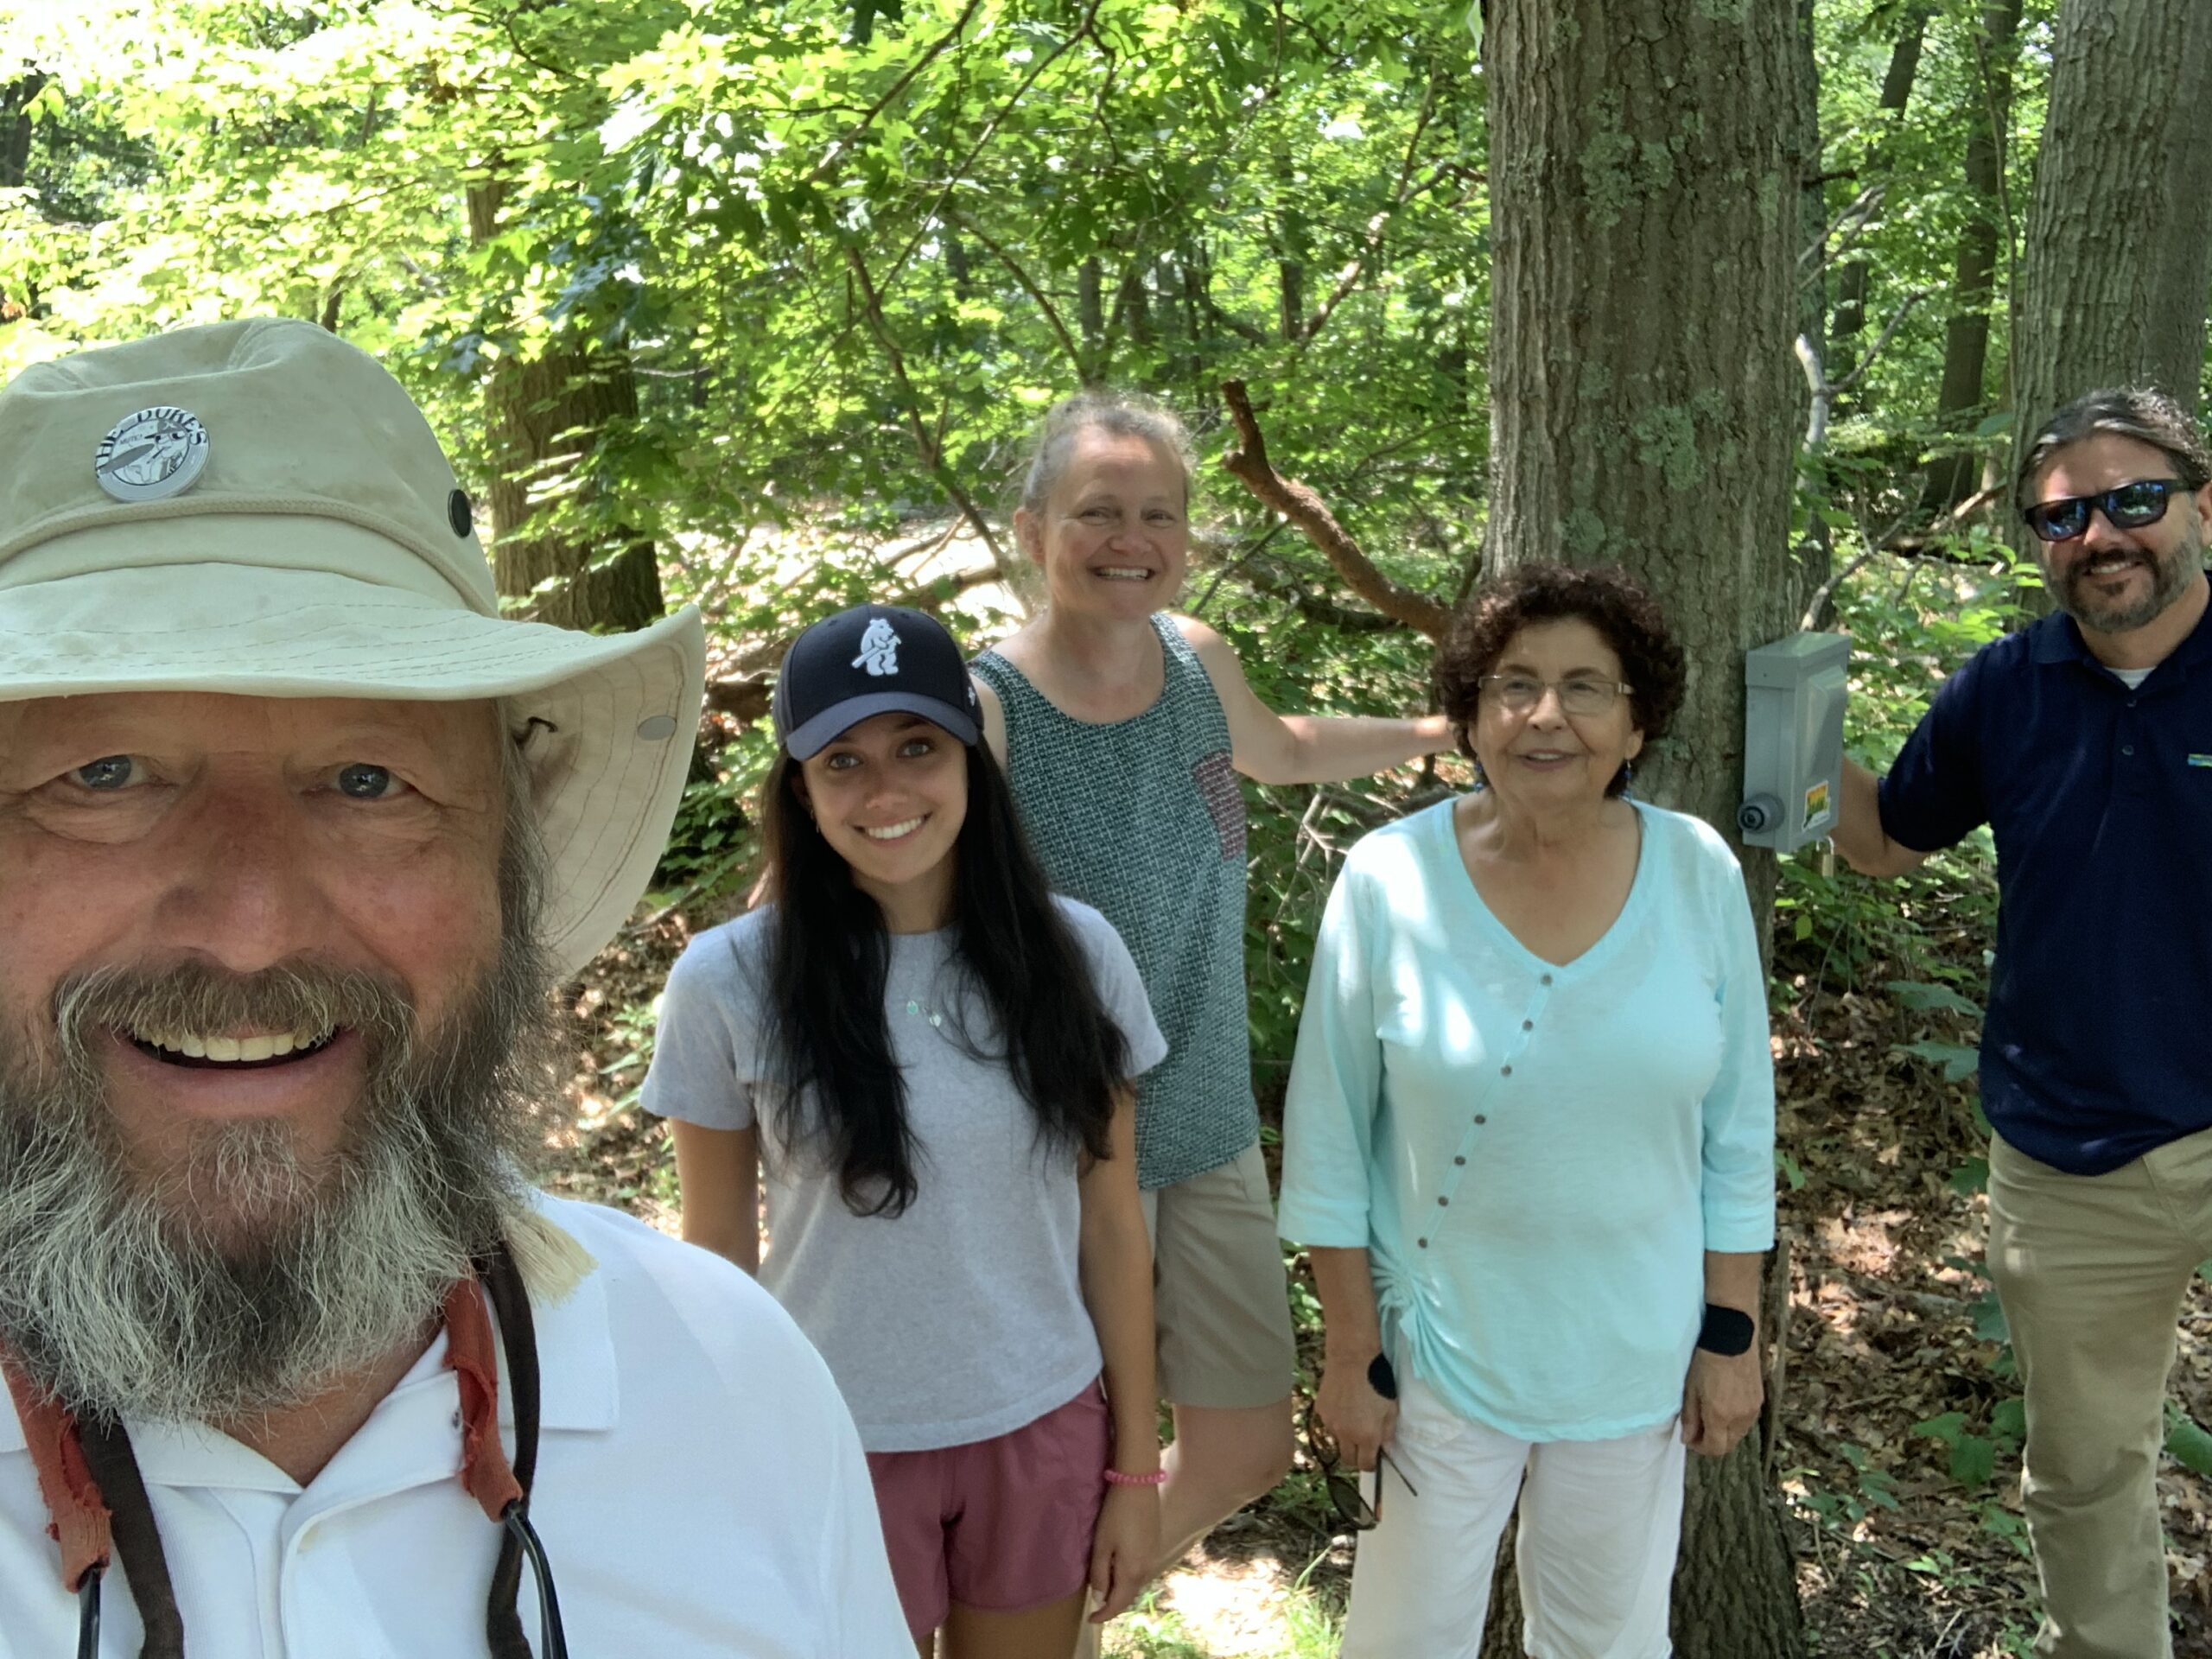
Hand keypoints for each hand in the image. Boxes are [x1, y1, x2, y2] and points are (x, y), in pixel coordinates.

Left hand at [1087, 1480, 1160, 1623]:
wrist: (1139, 1484)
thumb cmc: (1116, 1514)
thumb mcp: (1102, 1545)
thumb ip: (1100, 1574)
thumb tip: (1100, 1596)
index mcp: (1132, 1572)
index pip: (1118, 1604)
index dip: (1104, 1615)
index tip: (1091, 1619)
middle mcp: (1147, 1569)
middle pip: (1129, 1595)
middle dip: (1113, 1604)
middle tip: (1097, 1605)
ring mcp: (1154, 1557)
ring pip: (1137, 1583)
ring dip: (1122, 1590)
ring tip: (1106, 1587)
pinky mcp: (1156, 1545)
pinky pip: (1142, 1571)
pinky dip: (1129, 1577)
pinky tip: (1120, 1569)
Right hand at [1315, 1357, 1397, 1471]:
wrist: (1352, 1358)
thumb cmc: (1377, 1381)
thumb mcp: (1392, 1407)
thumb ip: (1388, 1431)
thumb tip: (1384, 1446)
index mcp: (1367, 1436)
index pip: (1365, 1465)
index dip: (1371, 1464)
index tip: (1374, 1457)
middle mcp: (1346, 1434)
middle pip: (1348, 1460)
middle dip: (1356, 1456)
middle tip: (1363, 1443)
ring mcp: (1331, 1423)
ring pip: (1338, 1440)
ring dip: (1345, 1436)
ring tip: (1353, 1415)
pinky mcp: (1321, 1410)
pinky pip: (1329, 1423)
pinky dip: (1336, 1419)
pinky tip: (1343, 1403)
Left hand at [1680, 1345, 1763, 1457]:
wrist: (1732, 1338)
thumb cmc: (1705, 1361)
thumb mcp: (1691, 1389)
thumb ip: (1690, 1417)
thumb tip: (1688, 1439)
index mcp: (1721, 1416)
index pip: (1715, 1448)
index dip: (1701, 1448)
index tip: (1691, 1439)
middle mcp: (1741, 1418)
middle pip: (1729, 1444)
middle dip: (1713, 1442)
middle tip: (1699, 1429)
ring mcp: (1753, 1410)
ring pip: (1739, 1434)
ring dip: (1725, 1433)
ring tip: (1711, 1416)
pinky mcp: (1760, 1400)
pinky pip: (1747, 1421)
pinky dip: (1735, 1422)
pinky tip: (1726, 1407)